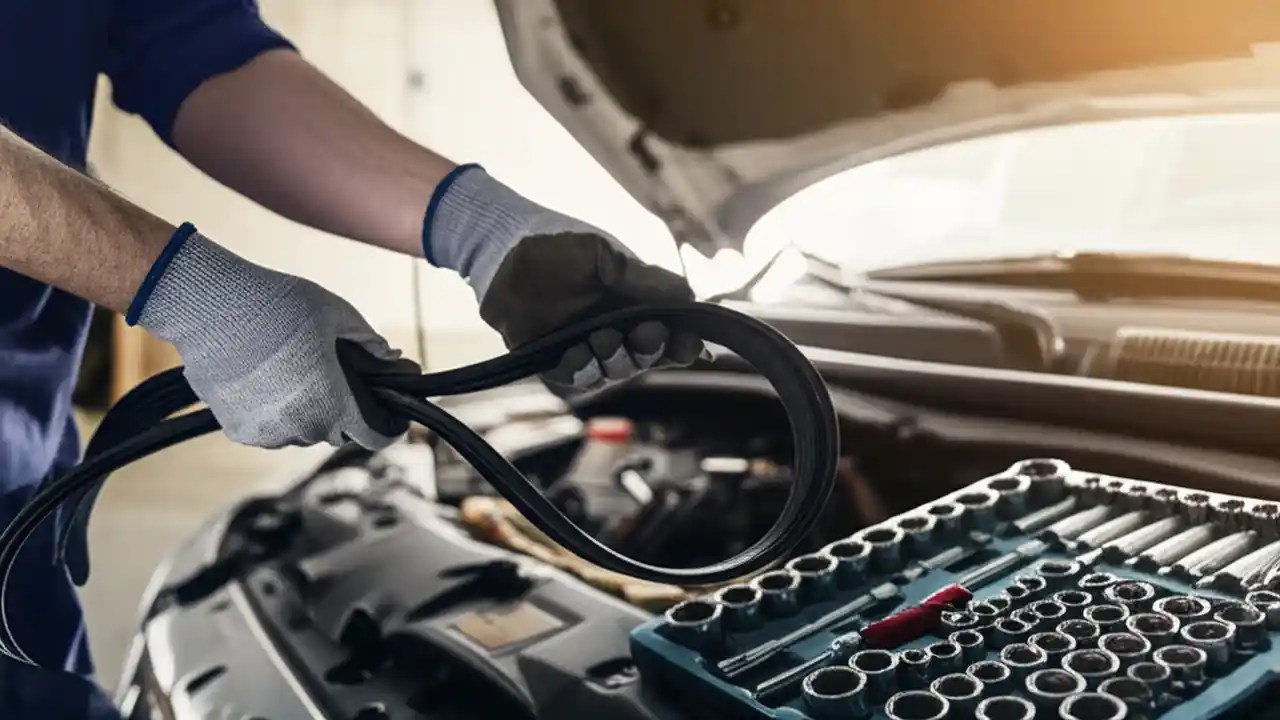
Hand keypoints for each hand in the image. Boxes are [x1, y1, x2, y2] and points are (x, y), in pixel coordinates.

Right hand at [131, 228, 415, 448]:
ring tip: (294, 373)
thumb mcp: (338, 315)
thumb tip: (392, 358)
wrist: (210, 305)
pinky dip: (274, 413)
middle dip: (340, 408)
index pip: (373, 437)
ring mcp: (266, 432)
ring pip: (300, 432)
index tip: (388, 418)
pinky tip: (267, 380)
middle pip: (335, 432)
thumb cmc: (277, 305)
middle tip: (330, 374)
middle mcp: (300, 427)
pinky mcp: (237, 430)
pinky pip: (269, 429)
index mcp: (332, 403)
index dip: (386, 428)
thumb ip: (370, 343)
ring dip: (305, 412)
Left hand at [424, 166, 704, 391]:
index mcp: (634, 309)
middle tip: (645, 333)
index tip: (688, 345)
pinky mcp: (553, 365)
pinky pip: (574, 381)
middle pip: (646, 360)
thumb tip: (690, 298)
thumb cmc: (558, 247)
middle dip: (649, 350)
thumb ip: (648, 280)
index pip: (669, 338)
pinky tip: (577, 353)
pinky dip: (580, 370)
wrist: (504, 250)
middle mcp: (614, 334)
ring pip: (613, 374)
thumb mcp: (608, 257)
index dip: (681, 346)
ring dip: (614, 360)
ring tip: (601, 338)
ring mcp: (584, 351)